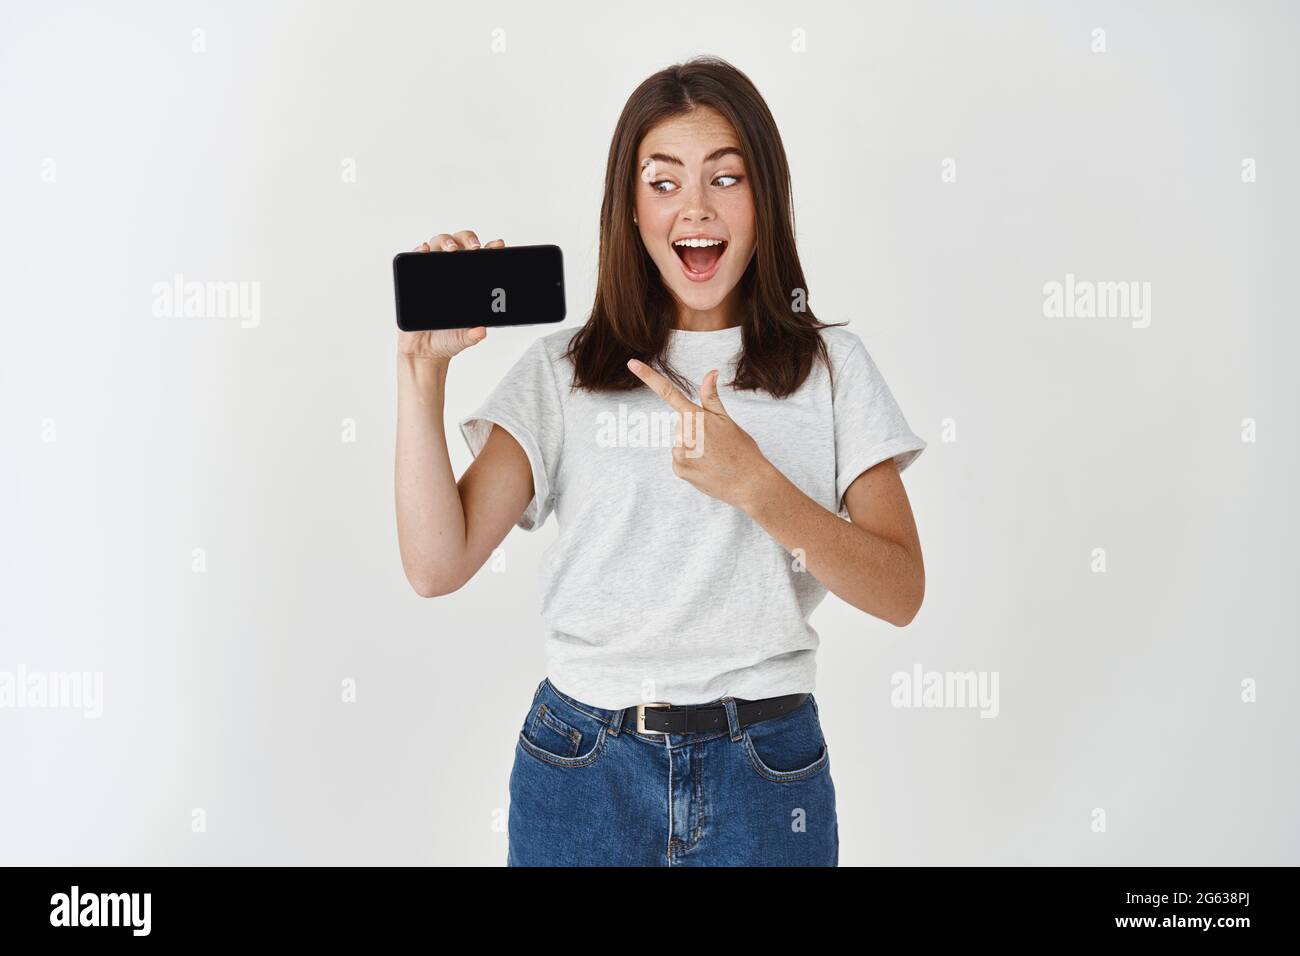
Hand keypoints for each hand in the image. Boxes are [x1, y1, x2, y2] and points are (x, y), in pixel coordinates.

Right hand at [397, 230, 504, 360]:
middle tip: (473, 248)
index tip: (497, 245)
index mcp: (469, 282)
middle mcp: (452, 273)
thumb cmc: (447, 339)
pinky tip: (424, 249)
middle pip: (460, 244)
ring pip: (439, 245)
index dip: (490, 249)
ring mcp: (433, 272)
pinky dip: (419, 249)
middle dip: (468, 239)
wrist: (423, 350)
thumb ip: (473, 335)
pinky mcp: (414, 277)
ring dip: (446, 241)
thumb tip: (481, 331)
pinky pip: (415, 258)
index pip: (481, 260)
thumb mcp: (463, 339)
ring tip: (451, 249)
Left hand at [626, 358, 774, 513]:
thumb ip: (711, 397)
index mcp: (696, 416)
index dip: (648, 376)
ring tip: (712, 457)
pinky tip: (706, 467)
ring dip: (692, 447)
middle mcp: (684, 433)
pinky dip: (691, 462)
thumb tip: (711, 372)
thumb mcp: (727, 419)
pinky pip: (679, 459)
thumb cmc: (741, 449)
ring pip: (679, 443)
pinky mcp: (678, 469)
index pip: (668, 391)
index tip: (631, 363)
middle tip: (715, 443)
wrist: (748, 483)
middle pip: (680, 424)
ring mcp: (679, 452)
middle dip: (694, 430)